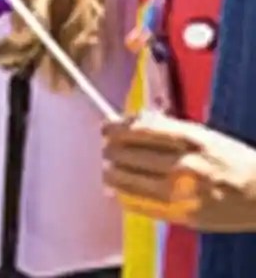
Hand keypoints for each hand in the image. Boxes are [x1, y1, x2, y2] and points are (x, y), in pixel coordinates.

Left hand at [103, 113, 255, 231]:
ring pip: (126, 182)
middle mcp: (183, 166)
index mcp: (190, 140)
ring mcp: (181, 194)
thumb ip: (164, 127)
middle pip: (125, 155)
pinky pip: (138, 206)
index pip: (137, 131)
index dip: (114, 129)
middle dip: (110, 151)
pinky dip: (124, 196)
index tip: (105, 129)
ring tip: (110, 170)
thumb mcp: (202, 135)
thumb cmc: (231, 160)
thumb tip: (126, 121)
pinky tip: (121, 191)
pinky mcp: (181, 216)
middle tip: (107, 150)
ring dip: (112, 174)